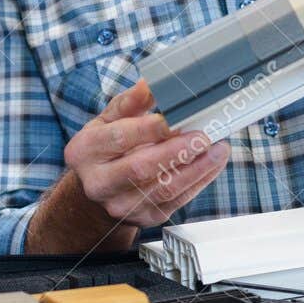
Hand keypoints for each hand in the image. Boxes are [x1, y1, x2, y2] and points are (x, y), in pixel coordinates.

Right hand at [28, 80, 229, 254]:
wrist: (97, 192)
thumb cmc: (105, 149)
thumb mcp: (107, 121)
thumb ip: (130, 103)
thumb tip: (149, 84)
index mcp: (85, 151)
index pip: (119, 138)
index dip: (150, 129)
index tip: (177, 117)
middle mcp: (99, 182)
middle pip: (141, 168)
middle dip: (178, 151)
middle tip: (204, 135)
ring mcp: (121, 205)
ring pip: (164, 189)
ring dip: (196, 168)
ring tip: (218, 149)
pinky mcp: (144, 218)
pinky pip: (176, 201)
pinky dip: (199, 181)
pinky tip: (212, 164)